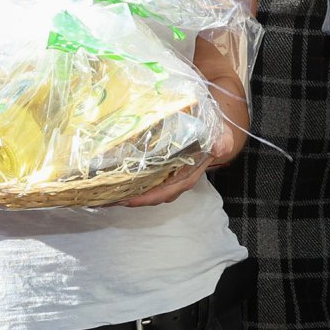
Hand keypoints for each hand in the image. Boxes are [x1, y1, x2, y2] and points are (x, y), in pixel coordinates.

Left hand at [120, 110, 239, 208]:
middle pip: (153, 196)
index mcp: (188, 176)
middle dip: (132, 199)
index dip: (149, 197)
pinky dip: (132, 184)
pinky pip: (147, 181)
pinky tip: (117, 180)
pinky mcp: (162, 170)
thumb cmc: (215, 134)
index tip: (129, 199)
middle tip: (109, 197)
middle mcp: (177, 181)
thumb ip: (221, 140)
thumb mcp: (220, 135)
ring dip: (130, 194)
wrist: (214, 130)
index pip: (167, 191)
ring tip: (107, 192)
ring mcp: (169, 177)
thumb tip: (220, 146)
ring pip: (149, 191)